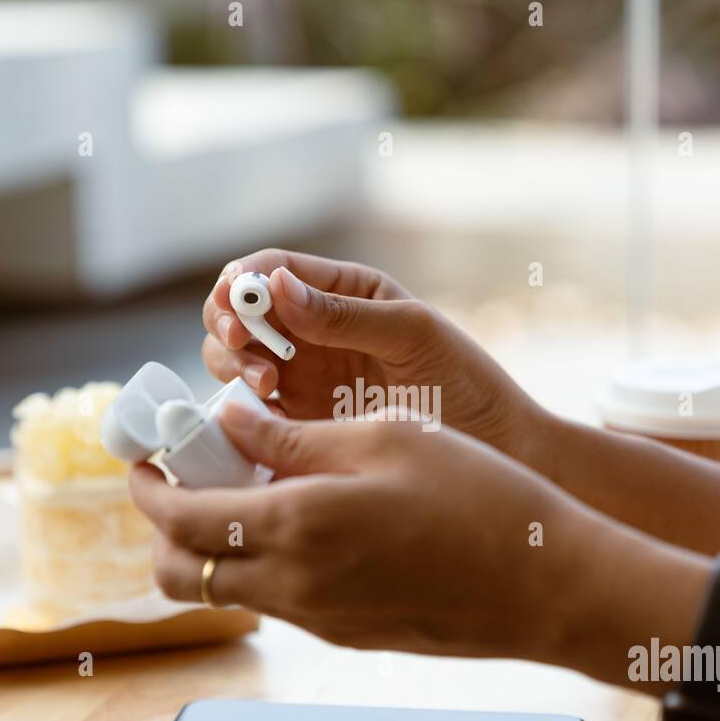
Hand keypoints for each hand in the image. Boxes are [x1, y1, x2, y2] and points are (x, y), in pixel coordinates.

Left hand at [128, 403, 608, 663]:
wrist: (546, 584)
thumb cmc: (479, 496)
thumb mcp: (385, 436)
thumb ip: (294, 434)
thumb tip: (229, 420)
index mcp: (295, 526)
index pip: (178, 518)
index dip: (147, 483)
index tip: (143, 453)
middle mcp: (294, 585)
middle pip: (179, 574)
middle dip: (164, 524)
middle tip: (191, 474)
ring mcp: (319, 619)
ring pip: (225, 592)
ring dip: (213, 545)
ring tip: (254, 487)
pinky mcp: (346, 635)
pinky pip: (274, 601)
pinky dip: (260, 562)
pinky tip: (304, 519)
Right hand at [201, 249, 546, 467]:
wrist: (492, 450)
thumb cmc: (465, 382)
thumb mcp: (411, 336)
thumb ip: (345, 315)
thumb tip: (275, 287)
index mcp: (344, 292)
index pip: (273, 269)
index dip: (244, 281)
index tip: (237, 301)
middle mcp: (313, 331)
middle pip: (238, 312)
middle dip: (227, 321)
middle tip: (241, 344)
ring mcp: (303, 377)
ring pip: (234, 358)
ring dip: (232, 363)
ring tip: (266, 384)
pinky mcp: (299, 423)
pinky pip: (249, 410)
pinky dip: (239, 408)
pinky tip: (260, 417)